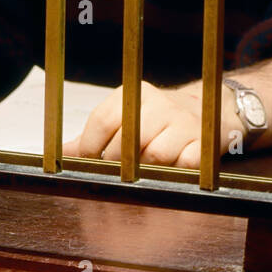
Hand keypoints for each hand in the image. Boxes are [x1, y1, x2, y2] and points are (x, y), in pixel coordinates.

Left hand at [63, 80, 242, 168]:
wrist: (209, 108)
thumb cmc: (159, 120)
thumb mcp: (126, 117)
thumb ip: (94, 136)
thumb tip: (61, 153)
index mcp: (133, 95)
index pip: (103, 120)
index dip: (90, 146)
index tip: (87, 163)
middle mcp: (158, 104)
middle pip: (126, 143)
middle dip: (116, 166)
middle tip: (114, 176)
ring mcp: (183, 123)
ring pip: (154, 156)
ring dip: (146, 172)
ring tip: (142, 176)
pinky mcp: (205, 141)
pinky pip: (185, 165)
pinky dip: (175, 174)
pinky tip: (171, 174)